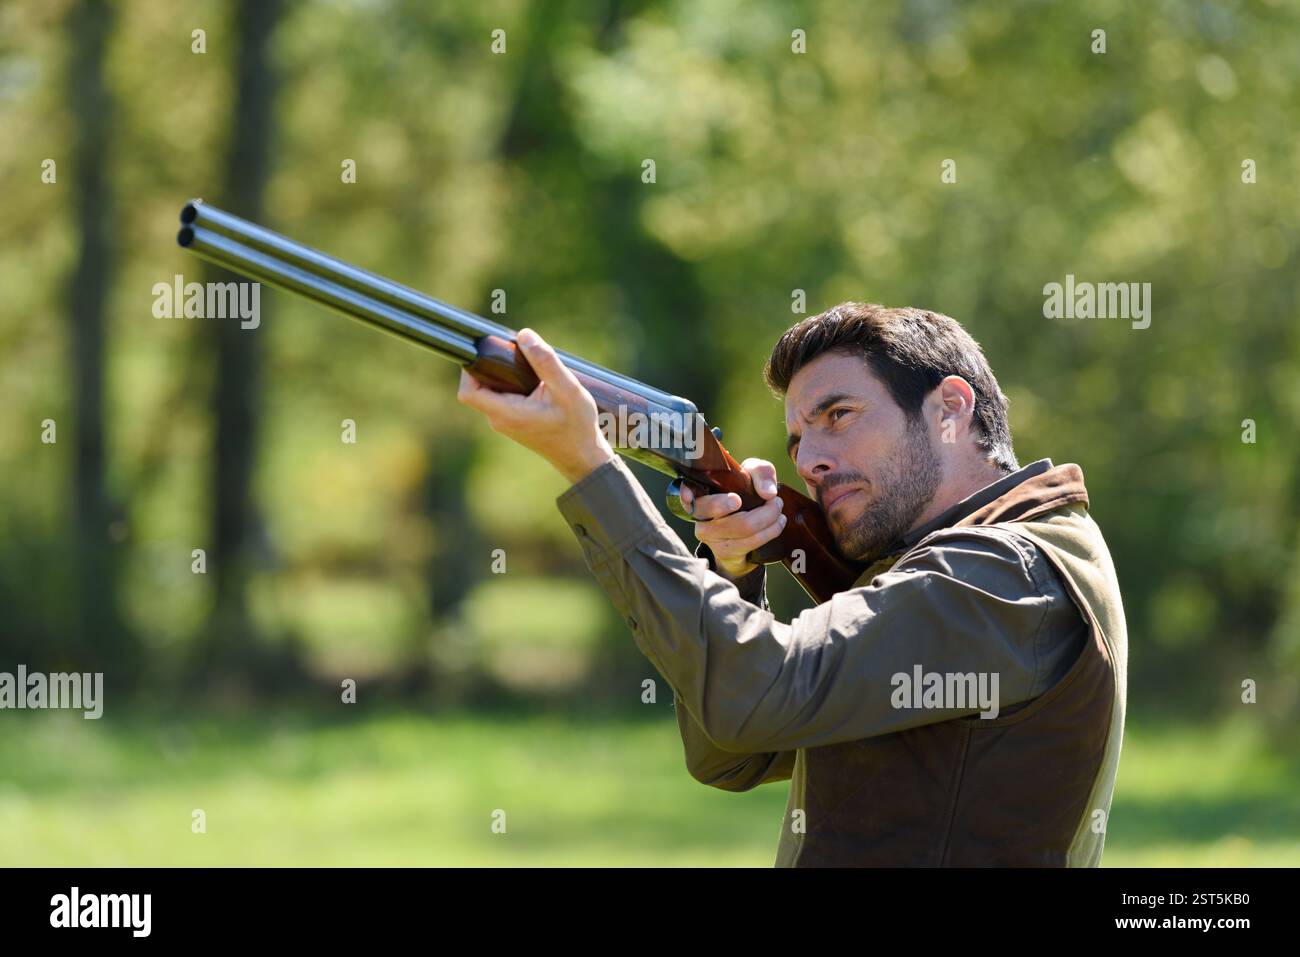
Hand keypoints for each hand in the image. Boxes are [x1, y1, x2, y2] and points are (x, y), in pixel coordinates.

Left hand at [456, 328, 615, 483]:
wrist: (582, 456)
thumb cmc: (576, 427)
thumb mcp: (568, 390)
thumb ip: (545, 362)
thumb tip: (524, 335)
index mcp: (507, 414)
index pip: (469, 392)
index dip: (470, 368)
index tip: (490, 352)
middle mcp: (500, 420)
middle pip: (479, 386)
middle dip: (493, 365)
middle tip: (518, 353)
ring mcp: (505, 422)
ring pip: (492, 389)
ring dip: (505, 374)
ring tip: (531, 367)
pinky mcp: (513, 421)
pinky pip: (503, 396)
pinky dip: (513, 383)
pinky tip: (535, 380)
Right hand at [679, 458, 784, 580]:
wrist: (749, 529)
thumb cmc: (744, 493)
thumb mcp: (752, 475)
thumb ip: (761, 473)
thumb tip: (768, 493)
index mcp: (698, 494)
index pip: (684, 494)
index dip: (685, 494)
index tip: (692, 492)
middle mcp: (699, 516)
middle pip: (717, 510)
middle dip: (747, 501)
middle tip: (774, 500)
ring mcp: (709, 536)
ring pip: (741, 527)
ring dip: (768, 518)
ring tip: (779, 509)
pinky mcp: (723, 552)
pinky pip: (749, 542)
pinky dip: (769, 532)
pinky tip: (778, 523)